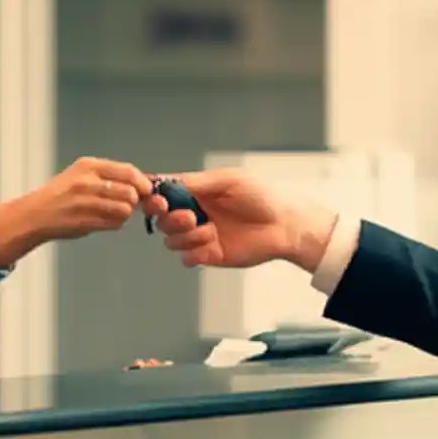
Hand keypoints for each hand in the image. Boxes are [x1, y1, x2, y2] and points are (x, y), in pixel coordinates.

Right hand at [0, 156, 152, 267]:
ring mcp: (85, 202)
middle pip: (130, 192)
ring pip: (124, 209)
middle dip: (133, 201)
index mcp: (88, 166)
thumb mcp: (81, 175)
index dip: (142, 182)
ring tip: (111, 213)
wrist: (34, 214)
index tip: (146, 190)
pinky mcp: (84, 221)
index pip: (128, 171)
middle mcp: (87, 181)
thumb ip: (110, 177)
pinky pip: (114, 224)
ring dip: (124, 214)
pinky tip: (102, 221)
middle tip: (127, 205)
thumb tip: (145, 183)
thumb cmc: (61, 195)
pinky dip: (114, 224)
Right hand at [141, 168, 337, 270]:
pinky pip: (186, 258)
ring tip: (208, 230)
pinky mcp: (209, 255)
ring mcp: (201, 236)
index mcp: (196, 192)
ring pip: (171, 240)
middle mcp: (195, 213)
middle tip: (188, 217)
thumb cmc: (262, 197)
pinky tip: (211, 244)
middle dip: (169, 219)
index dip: (153, 197)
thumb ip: (196, 182)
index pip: (163, 194)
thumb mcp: (228, 180)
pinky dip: (193, 252)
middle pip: (161, 219)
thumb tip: (166, 180)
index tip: (157, 200)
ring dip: (185, 236)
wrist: (284, 225)